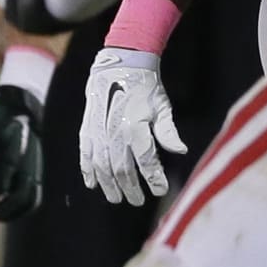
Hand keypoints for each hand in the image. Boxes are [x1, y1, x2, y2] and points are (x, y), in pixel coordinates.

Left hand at [0, 85, 43, 220]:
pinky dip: (26, 208)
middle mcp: (26, 164)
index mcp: (9, 153)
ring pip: (31, 200)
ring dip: (14, 212)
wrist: (19, 108)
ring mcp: (36, 168)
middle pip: (19, 197)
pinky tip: (11, 210)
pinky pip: (38, 196)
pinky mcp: (39, 170)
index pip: (0, 185)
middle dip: (1, 208)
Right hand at [79, 47, 186, 205]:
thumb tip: (180, 150)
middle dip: (130, 187)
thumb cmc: (145, 88)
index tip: (160, 190)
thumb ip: (168, 131)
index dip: (153, 178)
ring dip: (108, 184)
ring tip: (116, 198)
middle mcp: (114, 131)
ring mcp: (98, 130)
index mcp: (136, 126)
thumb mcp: (162, 106)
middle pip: (121, 168)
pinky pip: (85, 153)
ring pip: (101, 165)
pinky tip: (92, 183)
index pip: (146, 160)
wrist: (118, 66)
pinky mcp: (86, 128)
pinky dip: (87, 170)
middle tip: (137, 201)